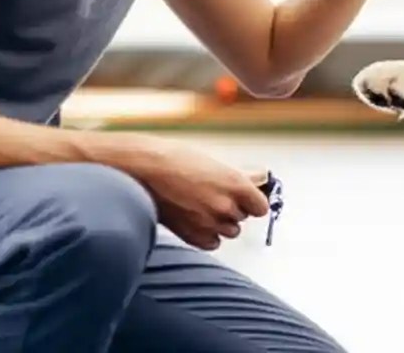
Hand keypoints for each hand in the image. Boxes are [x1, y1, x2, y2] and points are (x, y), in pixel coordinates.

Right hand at [119, 137, 269, 250]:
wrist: (142, 172)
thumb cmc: (174, 160)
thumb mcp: (213, 162)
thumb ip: (240, 175)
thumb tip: (261, 176)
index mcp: (236, 184)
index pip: (261, 207)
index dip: (254, 202)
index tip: (249, 198)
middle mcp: (226, 206)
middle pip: (244, 217)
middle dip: (235, 209)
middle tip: (216, 196)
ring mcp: (209, 223)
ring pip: (230, 231)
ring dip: (222, 222)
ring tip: (203, 206)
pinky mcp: (192, 236)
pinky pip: (212, 243)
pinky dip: (208, 235)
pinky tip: (197, 220)